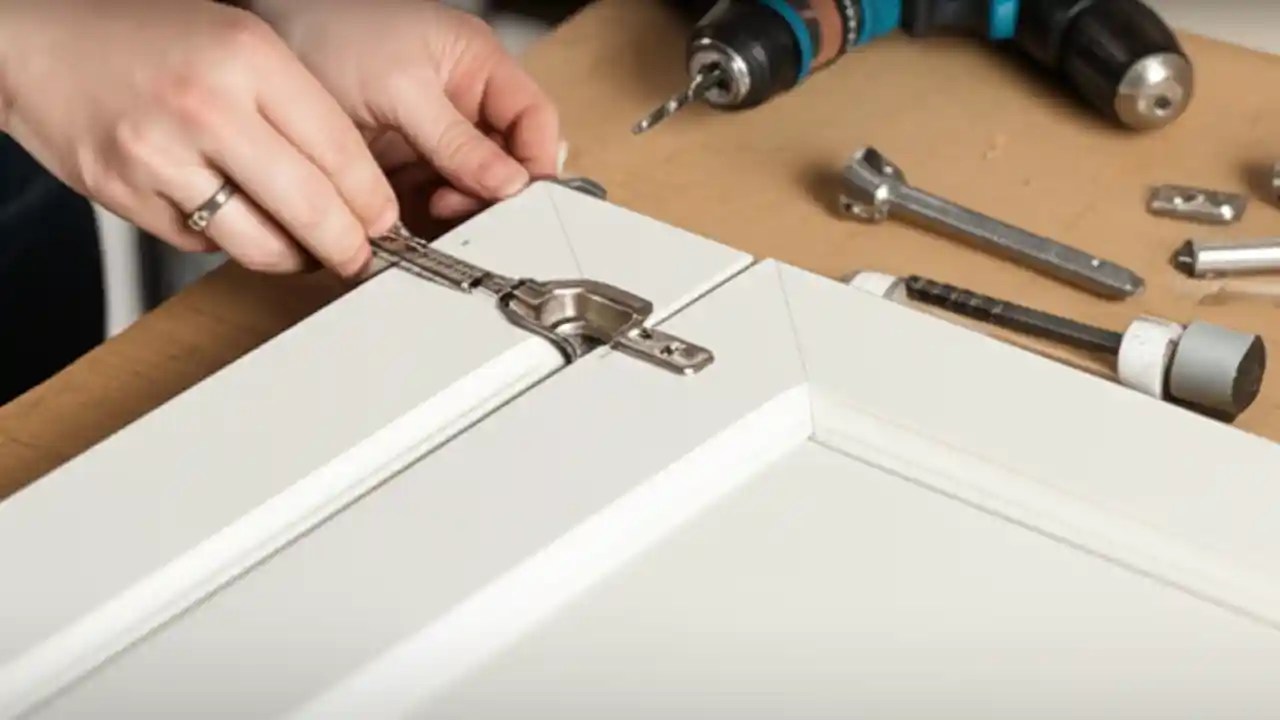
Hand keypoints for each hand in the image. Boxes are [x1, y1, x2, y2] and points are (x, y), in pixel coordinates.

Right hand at [0, 0, 396, 276]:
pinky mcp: (123, 193)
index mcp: (247, 57)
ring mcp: (159, 154)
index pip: (340, 150)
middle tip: (358, 255)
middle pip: (309, 207)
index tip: (385, 221)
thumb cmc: (145, 37)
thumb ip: (297, 105)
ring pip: (258, 242)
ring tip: (304, 250)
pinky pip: (202, 242)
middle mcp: (204, 105)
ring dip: (293, 258)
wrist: (36, 36)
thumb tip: (358, 183)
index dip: (373, 200)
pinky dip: (226, 240)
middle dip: (347, 246)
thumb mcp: (238, 42)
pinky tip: (229, 216)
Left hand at [251, 0, 560, 219]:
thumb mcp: (402, 87)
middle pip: (508, 163)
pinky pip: (434, 201)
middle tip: (465, 208)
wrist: (263, 45)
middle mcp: (465, 103)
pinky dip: (430, 219)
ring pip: (473, 189)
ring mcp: (435, 137)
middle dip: (495, 193)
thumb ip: (457, 140)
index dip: (538, 162)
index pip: (536, 120)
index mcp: (480, 67)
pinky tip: (414, 222)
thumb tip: (510, 184)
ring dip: (462, 211)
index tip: (523, 200)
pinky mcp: (405, 166)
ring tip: (435, 214)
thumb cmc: (330, 31)